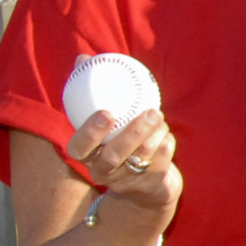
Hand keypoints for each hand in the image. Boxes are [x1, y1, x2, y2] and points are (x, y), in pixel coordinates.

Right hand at [64, 68, 181, 219]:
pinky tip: (166, 134)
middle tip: (151, 112)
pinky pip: (161, 162)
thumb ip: (91, 91)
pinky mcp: (149, 187)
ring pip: (141, 158)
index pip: (79, 148)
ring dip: (155, 134)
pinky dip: (166, 144)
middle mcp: (103, 173)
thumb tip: (83, 58)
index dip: (90, 132)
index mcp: (86, 156)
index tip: (107, 112)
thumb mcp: (104, 121)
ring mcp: (126, 183)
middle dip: (134, 132)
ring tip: (159, 117)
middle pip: (114, 156)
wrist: (144, 184)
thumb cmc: (119, 140)